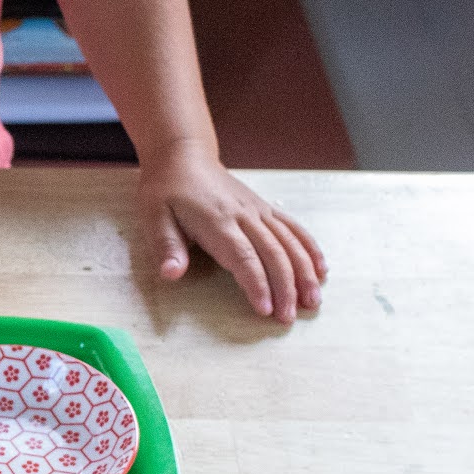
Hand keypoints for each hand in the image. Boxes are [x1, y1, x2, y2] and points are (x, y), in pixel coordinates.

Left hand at [136, 143, 325, 325]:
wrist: (184, 156)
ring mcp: (258, 210)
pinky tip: (321, 270)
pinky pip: (293, 228)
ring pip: (289, 242)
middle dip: (285, 287)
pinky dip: (310, 248)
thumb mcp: (153, 215)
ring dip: (304, 272)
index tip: (265, 310)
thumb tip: (171, 274)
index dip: (256, 284)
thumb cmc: (166, 189)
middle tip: (289, 318)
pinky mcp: (265, 208)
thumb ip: (165, 246)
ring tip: (313, 301)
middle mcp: (244, 215)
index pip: (243, 257)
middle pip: (272, 253)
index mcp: (216, 221)